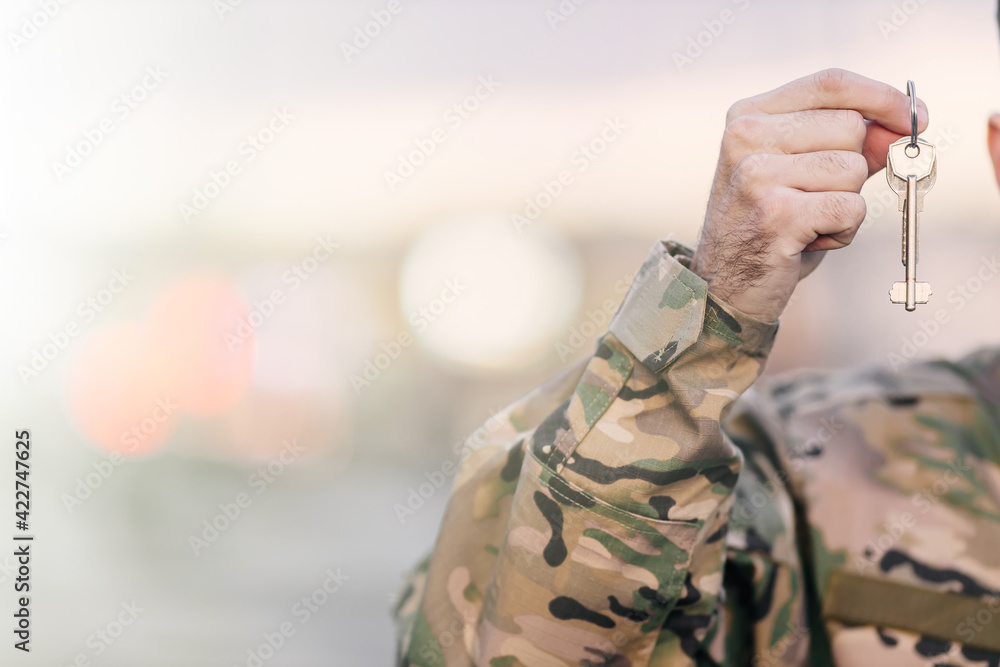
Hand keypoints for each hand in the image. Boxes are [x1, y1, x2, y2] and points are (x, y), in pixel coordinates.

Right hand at [689, 68, 928, 322]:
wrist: (724, 287)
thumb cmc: (768, 224)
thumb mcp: (803, 172)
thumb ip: (852, 143)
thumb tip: (908, 125)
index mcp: (747, 115)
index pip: (830, 83)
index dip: (882, 97)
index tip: (914, 117)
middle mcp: (745, 137)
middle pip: (850, 127)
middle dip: (854, 166)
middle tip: (816, 196)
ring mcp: (757, 174)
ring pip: (854, 169)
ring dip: (846, 203)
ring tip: (808, 222)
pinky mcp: (777, 213)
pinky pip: (851, 208)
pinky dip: (843, 231)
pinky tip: (808, 240)